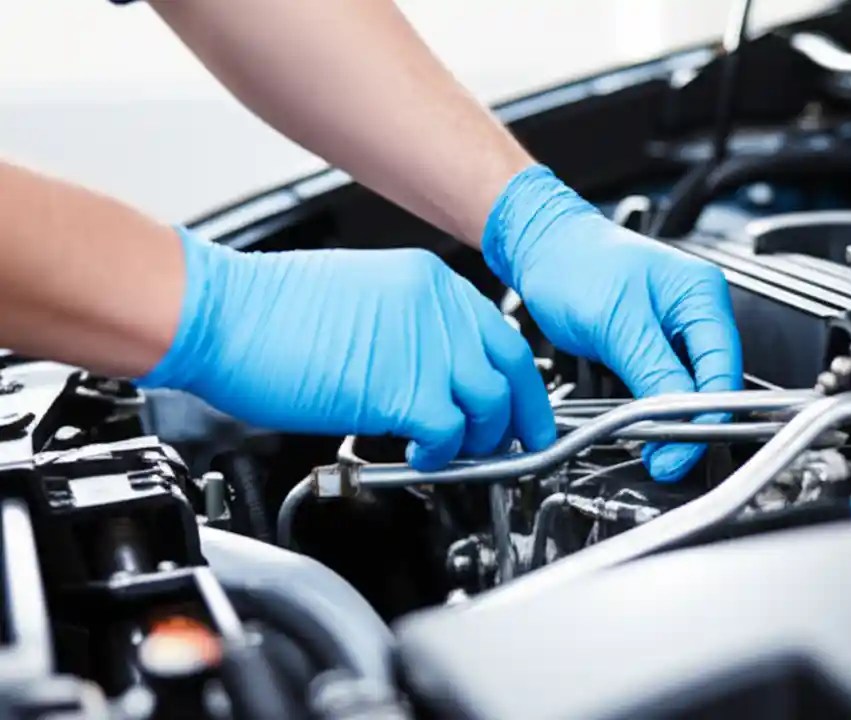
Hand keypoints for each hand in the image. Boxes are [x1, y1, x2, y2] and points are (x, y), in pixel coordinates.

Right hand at [139, 229, 555, 469]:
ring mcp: (425, 347)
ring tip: (447, 452)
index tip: (523, 409)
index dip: (519, 383)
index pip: (503, 336)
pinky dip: (439, 455)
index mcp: (430, 282)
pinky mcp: (401, 390)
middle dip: (516, 418)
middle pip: (510, 373)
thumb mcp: (363, 298)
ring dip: (474, 441)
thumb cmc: (270, 312)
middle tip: (505, 446)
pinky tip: (418, 457)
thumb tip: (436, 375)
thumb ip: (412, 331)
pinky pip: (448, 435)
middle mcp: (437, 308)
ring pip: (488, 408)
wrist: (223, 314)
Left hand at [483, 165, 742, 481]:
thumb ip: (654, 372)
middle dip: (692, 423)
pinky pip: (669, 379)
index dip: (708, 416)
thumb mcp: (616, 324)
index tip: (682, 451)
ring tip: (655, 445)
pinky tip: (644, 420)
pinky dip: (658, 402)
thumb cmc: (574, 265)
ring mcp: (679, 325)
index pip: (723, 368)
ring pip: (692, 385)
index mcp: (702, 294)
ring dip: (674, 416)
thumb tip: (679, 419)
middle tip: (666, 458)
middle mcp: (699, 308)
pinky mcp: (656, 340)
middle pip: (714, 381)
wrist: (542, 248)